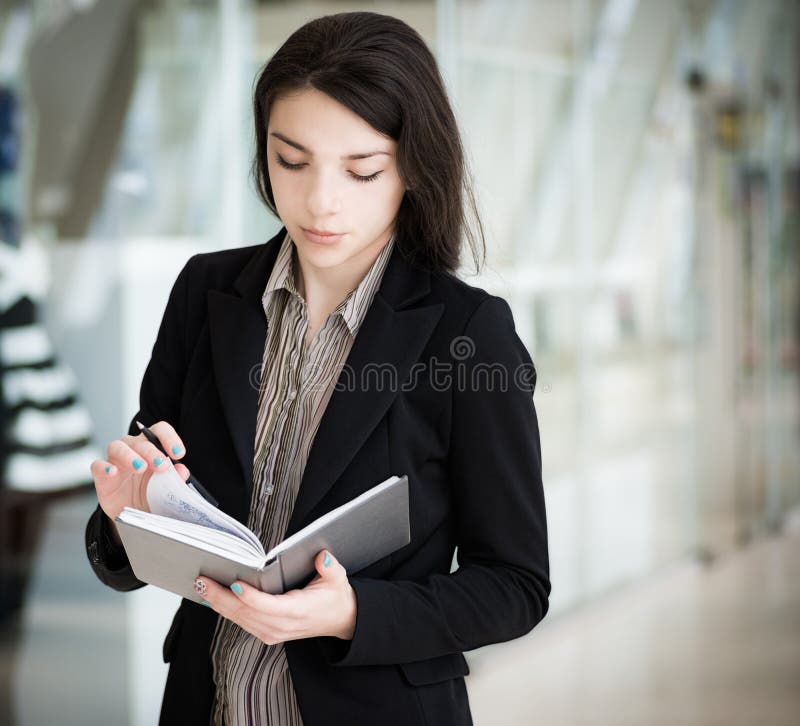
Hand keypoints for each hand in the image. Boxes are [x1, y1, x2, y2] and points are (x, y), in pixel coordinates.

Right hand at [89, 420, 190, 542]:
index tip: (178, 453)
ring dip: (130, 455)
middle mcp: (133, 448)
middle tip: (161, 465)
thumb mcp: (166, 487)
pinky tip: (113, 472)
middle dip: (152, 451)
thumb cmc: (152, 493)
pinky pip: (98, 465)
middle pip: (140, 440)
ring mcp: (116, 460)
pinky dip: (105, 467)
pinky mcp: (101, 474)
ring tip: (140, 467)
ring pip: (118, 447)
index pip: (160, 430)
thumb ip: (175, 477)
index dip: (169, 438)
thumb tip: (182, 471)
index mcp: (152, 446)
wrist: (133, 513)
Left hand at [196, 549, 356, 642]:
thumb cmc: (335, 597)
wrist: (340, 620)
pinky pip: (242, 622)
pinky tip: (213, 597)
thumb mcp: (338, 579)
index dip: (249, 596)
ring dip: (218, 603)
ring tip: (202, 585)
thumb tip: (322, 557)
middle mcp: (281, 626)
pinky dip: (226, 610)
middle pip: (245, 613)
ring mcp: (272, 632)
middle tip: (202, 581)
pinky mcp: (267, 633)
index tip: (234, 583)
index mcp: (297, 612)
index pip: (268, 606)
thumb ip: (330, 567)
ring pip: (239, 619)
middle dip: (220, 598)